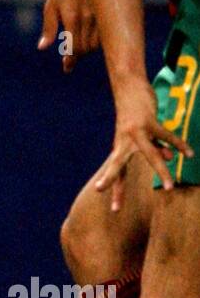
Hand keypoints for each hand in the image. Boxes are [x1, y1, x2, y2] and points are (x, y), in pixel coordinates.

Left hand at [39, 0, 99, 72]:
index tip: (66, 68)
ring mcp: (101, 14)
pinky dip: (99, 39)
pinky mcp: (109, 10)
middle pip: (86, 49)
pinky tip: (90, 37)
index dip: (70, 60)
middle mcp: (89, 18)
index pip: (74, 48)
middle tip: (69, 57)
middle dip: (77, 54)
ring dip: (88, 48)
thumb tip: (43, 48)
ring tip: (78, 45)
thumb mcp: (51, 3)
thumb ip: (49, 27)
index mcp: (72, 17)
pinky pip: (106, 33)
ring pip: (98, 43)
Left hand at [94, 76, 192, 209]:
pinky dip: (178, 145)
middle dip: (114, 182)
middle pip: (117, 165)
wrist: (129, 88)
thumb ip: (155, 149)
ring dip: (160, 171)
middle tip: (109, 200)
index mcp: (121, 147)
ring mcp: (135, 132)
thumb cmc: (135, 115)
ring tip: (169, 187)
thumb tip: (170, 158)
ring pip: (149, 155)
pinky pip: (167, 137)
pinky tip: (189, 154)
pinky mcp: (148, 121)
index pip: (118, 172)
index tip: (115, 209)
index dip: (116, 190)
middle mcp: (124, 142)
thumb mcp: (143, 135)